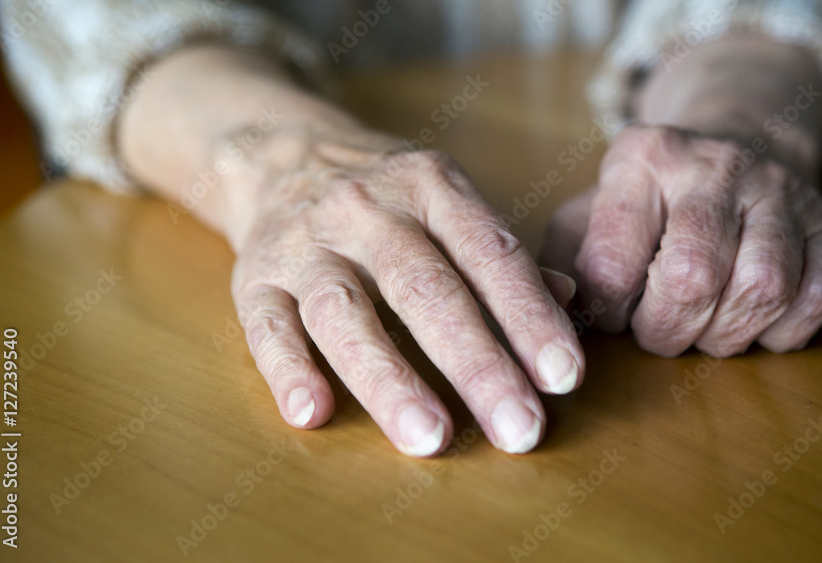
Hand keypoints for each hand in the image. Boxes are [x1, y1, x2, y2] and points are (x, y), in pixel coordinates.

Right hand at [226, 128, 584, 455]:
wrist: (281, 154)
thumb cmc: (388, 196)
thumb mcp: (449, 200)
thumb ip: (502, 253)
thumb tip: (569, 297)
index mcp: (431, 186)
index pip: (490, 253)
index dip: (529, 316)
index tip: (563, 378)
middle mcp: (367, 209)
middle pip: (425, 289)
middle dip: (477, 364)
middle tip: (517, 430)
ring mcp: (305, 243)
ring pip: (344, 312)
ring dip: (388, 378)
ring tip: (429, 438)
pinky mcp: (253, 276)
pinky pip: (265, 325)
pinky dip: (286, 369)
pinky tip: (313, 414)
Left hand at [542, 124, 821, 355]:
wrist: (739, 141)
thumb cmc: (647, 201)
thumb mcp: (587, 213)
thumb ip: (560, 261)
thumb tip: (556, 306)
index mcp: (642, 158)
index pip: (612, 264)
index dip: (609, 312)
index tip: (614, 311)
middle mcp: (716, 165)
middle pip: (693, 277)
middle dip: (667, 331)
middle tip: (658, 333)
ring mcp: (781, 191)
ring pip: (763, 289)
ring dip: (726, 335)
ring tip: (703, 328)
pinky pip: (817, 299)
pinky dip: (781, 332)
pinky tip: (752, 321)